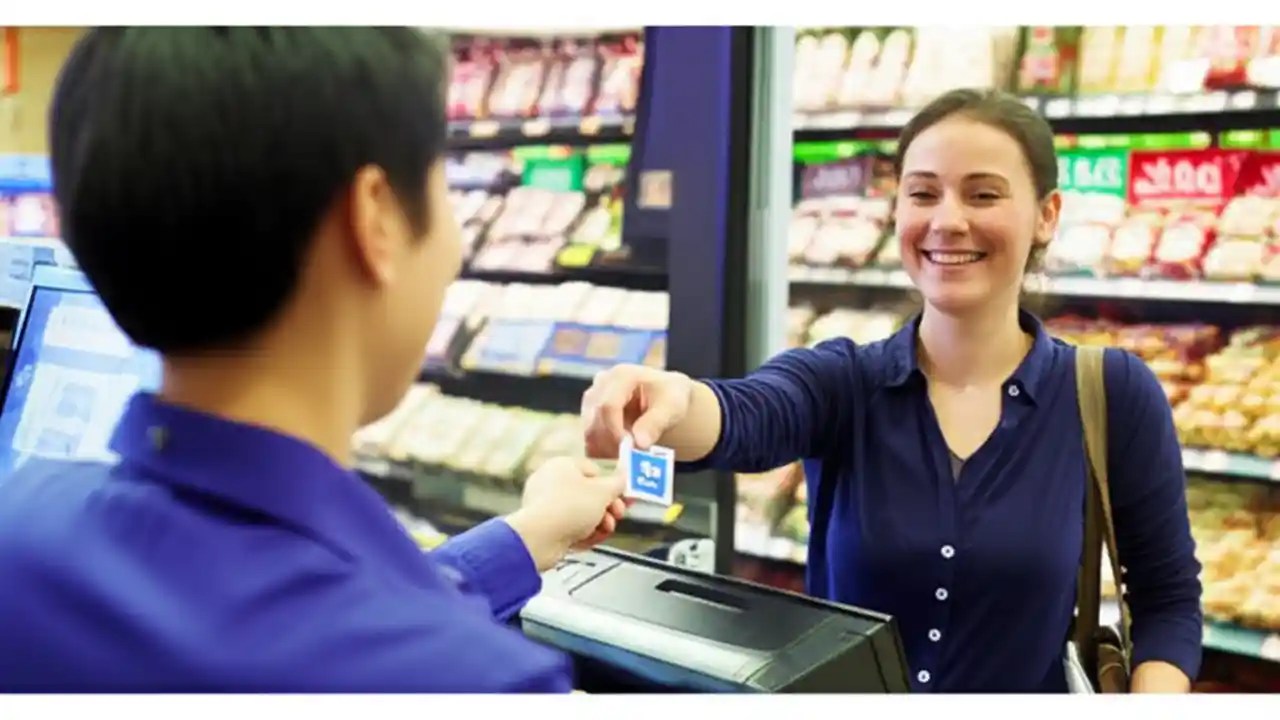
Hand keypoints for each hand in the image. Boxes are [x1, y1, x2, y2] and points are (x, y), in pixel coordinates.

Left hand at [505, 456, 626, 571]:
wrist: (539, 538)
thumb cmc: (570, 507)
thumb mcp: (604, 492)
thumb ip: (618, 484)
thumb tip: (624, 478)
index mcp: (563, 465)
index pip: (594, 471)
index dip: (611, 485)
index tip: (622, 498)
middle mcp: (551, 481)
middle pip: (588, 494)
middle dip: (606, 508)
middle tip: (616, 516)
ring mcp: (545, 504)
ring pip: (579, 513)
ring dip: (597, 523)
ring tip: (604, 530)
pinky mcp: (543, 526)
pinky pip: (568, 527)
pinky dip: (581, 534)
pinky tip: (590, 540)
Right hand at [582, 364, 693, 457]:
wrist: (664, 397)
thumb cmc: (669, 398)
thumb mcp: (672, 407)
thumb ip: (656, 423)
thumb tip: (639, 443)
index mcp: (622, 375)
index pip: (608, 406)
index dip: (616, 431)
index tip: (631, 448)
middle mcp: (601, 383)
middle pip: (594, 419)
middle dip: (610, 443)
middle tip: (630, 459)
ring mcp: (592, 398)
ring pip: (589, 431)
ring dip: (605, 449)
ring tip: (627, 458)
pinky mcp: (589, 414)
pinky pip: (589, 438)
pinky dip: (602, 451)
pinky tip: (619, 456)